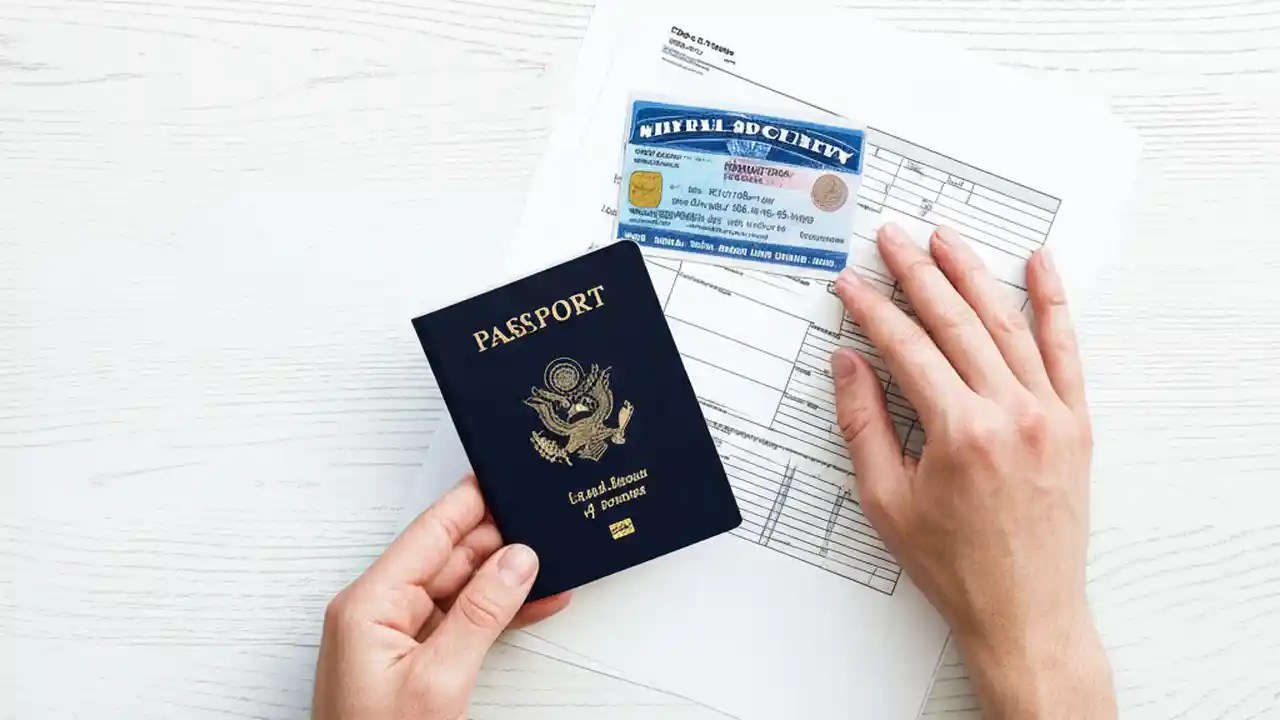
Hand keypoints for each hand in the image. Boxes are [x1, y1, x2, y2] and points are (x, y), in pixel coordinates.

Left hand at [312, 475, 570, 719]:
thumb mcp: (440, 680)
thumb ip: (481, 614)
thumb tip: (517, 560)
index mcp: (369, 604)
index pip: (429, 533)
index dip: (470, 502)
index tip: (503, 473)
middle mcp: (378, 612)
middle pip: (448, 557)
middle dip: (499, 539)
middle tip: (546, 522)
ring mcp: (396, 637)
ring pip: (461, 589)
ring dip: (506, 578)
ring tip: (554, 561)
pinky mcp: (414, 661)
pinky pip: (461, 622)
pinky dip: (499, 613)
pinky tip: (536, 601)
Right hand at [831, 224, 1114, 718]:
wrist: (1025, 611)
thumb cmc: (956, 565)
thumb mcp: (886, 500)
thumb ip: (863, 424)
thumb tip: (849, 363)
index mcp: (961, 433)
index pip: (907, 348)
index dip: (873, 310)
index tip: (852, 285)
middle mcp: (1011, 414)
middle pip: (956, 322)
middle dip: (917, 274)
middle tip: (892, 241)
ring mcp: (1049, 414)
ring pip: (1006, 324)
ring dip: (973, 275)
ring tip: (946, 240)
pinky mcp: (1074, 423)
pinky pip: (1066, 349)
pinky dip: (1053, 303)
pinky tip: (1040, 268)